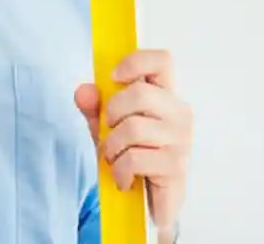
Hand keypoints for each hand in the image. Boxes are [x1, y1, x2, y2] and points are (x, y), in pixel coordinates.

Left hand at [74, 49, 191, 234]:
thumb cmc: (132, 155)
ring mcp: (181, 140)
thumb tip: (83, 91)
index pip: (162, 61)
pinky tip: (124, 178)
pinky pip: (135, 158)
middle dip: (112, 113)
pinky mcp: (176, 167)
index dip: (136, 61)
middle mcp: (178, 113)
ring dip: (112, 146)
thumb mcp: (106, 128)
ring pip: (132, 127)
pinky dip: (120, 170)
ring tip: (114, 157)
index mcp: (164, 95)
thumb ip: (93, 107)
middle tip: (109, 130)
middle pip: (139, 93)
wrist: (146, 201)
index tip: (114, 76)